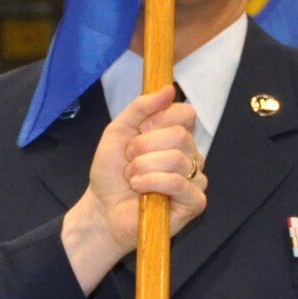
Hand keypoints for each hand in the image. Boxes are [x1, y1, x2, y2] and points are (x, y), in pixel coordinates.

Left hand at [62, 87, 205, 290]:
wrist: (102, 209)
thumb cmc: (112, 173)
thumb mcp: (118, 131)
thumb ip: (140, 107)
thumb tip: (169, 89)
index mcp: (176, 136)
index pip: (185, 113)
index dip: (157, 120)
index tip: (138, 133)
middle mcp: (191, 155)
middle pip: (179, 135)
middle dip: (144, 147)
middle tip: (130, 161)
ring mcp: (195, 179)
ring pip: (177, 159)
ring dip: (143, 168)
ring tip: (132, 178)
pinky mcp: (195, 203)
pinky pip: (180, 183)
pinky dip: (153, 183)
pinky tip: (140, 190)